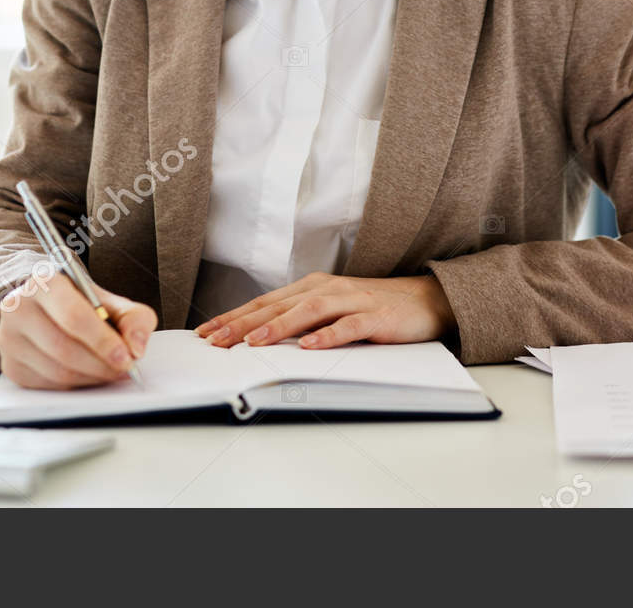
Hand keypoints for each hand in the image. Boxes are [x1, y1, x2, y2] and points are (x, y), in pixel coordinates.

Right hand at [0, 272, 157, 389]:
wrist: (46, 309)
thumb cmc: (81, 305)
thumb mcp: (111, 302)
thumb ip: (134, 318)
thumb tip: (137, 348)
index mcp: (44, 283)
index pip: (73, 316)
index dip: (102, 341)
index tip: (126, 357)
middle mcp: (19, 308)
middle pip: (64, 348)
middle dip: (101, 364)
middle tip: (124, 369)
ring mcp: (9, 339)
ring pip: (56, 371)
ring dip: (91, 377)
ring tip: (111, 372)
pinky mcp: (10, 365)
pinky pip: (48, 385)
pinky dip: (76, 385)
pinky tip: (89, 375)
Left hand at [193, 272, 455, 350]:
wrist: (425, 300)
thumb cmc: (373, 307)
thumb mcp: (331, 310)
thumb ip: (300, 320)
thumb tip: (258, 339)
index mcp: (313, 287)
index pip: (265, 303)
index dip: (234, 317)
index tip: (206, 333)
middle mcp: (329, 289)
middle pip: (279, 305)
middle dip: (244, 323)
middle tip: (216, 340)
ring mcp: (353, 301)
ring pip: (310, 311)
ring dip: (280, 326)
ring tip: (255, 342)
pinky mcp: (376, 316)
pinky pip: (349, 326)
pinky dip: (328, 335)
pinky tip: (309, 346)